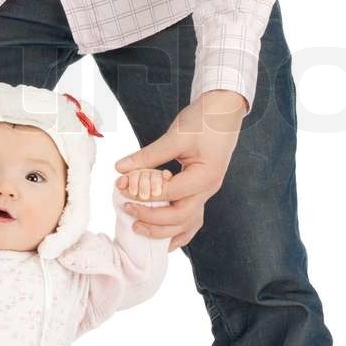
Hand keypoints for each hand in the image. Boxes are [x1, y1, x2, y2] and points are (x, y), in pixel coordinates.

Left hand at [113, 89, 247, 250]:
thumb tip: (120, 169)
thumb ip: (148, 155)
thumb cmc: (203, 121)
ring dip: (163, 230)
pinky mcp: (201, 191)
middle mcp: (209, 189)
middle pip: (181, 217)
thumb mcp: (175, 136)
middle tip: (127, 210)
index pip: (170, 193)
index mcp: (205, 176)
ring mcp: (207, 192)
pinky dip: (176, 230)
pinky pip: (191, 219)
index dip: (144, 194)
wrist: (224, 112)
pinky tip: (160, 234)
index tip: (121, 188)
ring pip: (187, 223)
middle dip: (152, 218)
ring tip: (138, 227)